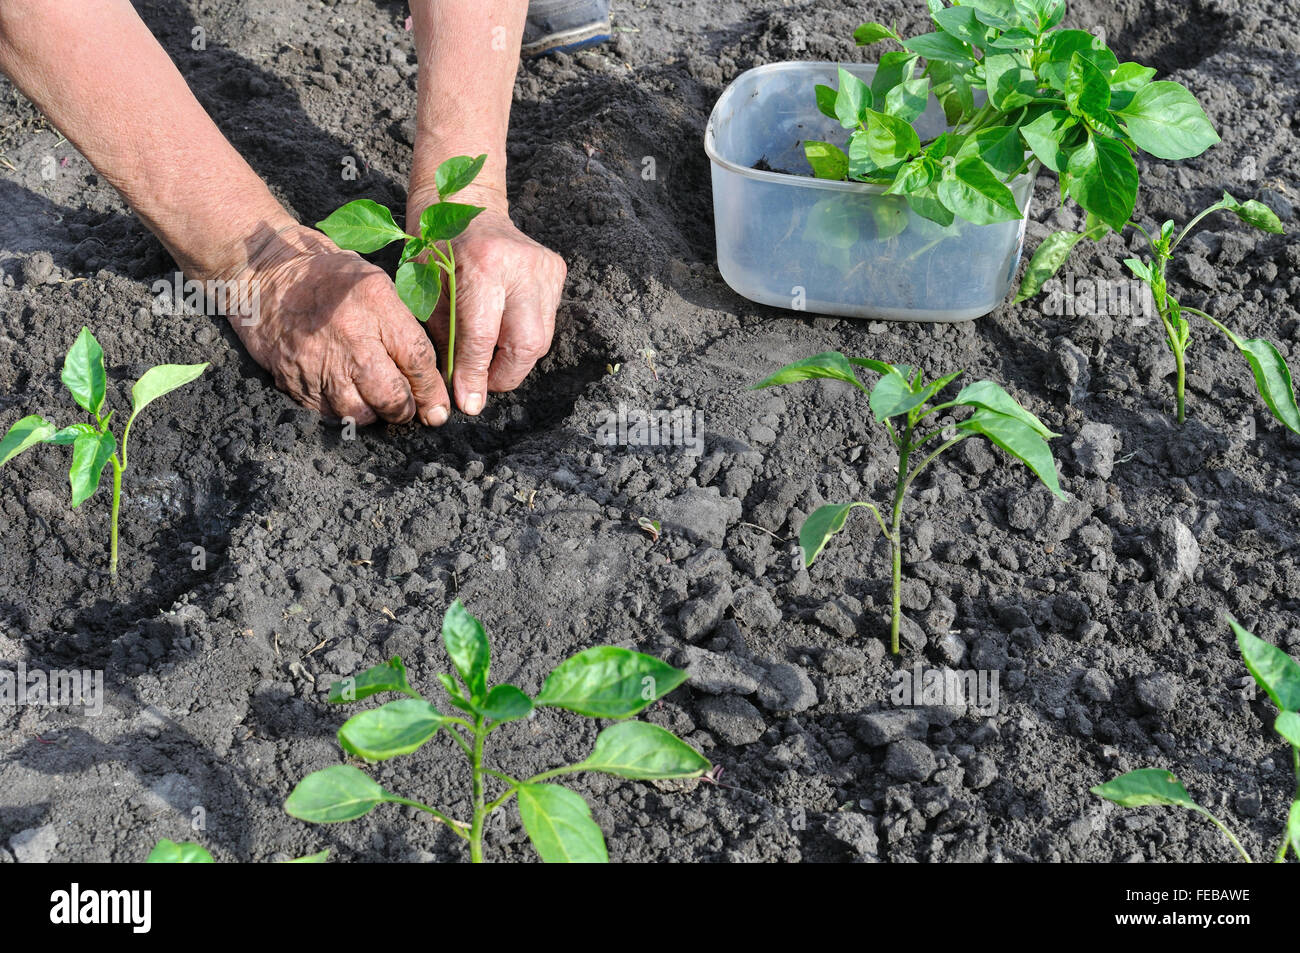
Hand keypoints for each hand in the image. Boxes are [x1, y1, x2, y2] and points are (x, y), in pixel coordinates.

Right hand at [229, 225, 450, 425]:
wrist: (262, 273)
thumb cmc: (326, 275)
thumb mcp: (374, 282)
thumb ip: (401, 323)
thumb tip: (429, 370)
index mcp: (375, 303)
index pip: (417, 360)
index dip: (432, 390)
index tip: (438, 406)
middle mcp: (349, 336)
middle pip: (392, 397)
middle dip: (406, 410)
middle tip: (409, 408)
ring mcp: (318, 362)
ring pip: (360, 414)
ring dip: (374, 413)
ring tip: (375, 400)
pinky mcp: (294, 381)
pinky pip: (329, 413)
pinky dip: (343, 410)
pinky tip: (346, 394)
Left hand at [407, 186, 566, 414]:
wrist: (463, 203)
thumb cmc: (435, 248)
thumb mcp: (427, 293)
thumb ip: (446, 340)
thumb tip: (462, 389)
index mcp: (482, 264)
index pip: (483, 336)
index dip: (475, 375)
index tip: (469, 403)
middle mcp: (521, 265)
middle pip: (527, 344)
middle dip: (505, 375)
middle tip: (482, 384)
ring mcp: (544, 267)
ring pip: (541, 338)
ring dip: (514, 358)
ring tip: (489, 355)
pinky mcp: (556, 270)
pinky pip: (546, 321)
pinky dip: (524, 335)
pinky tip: (504, 325)